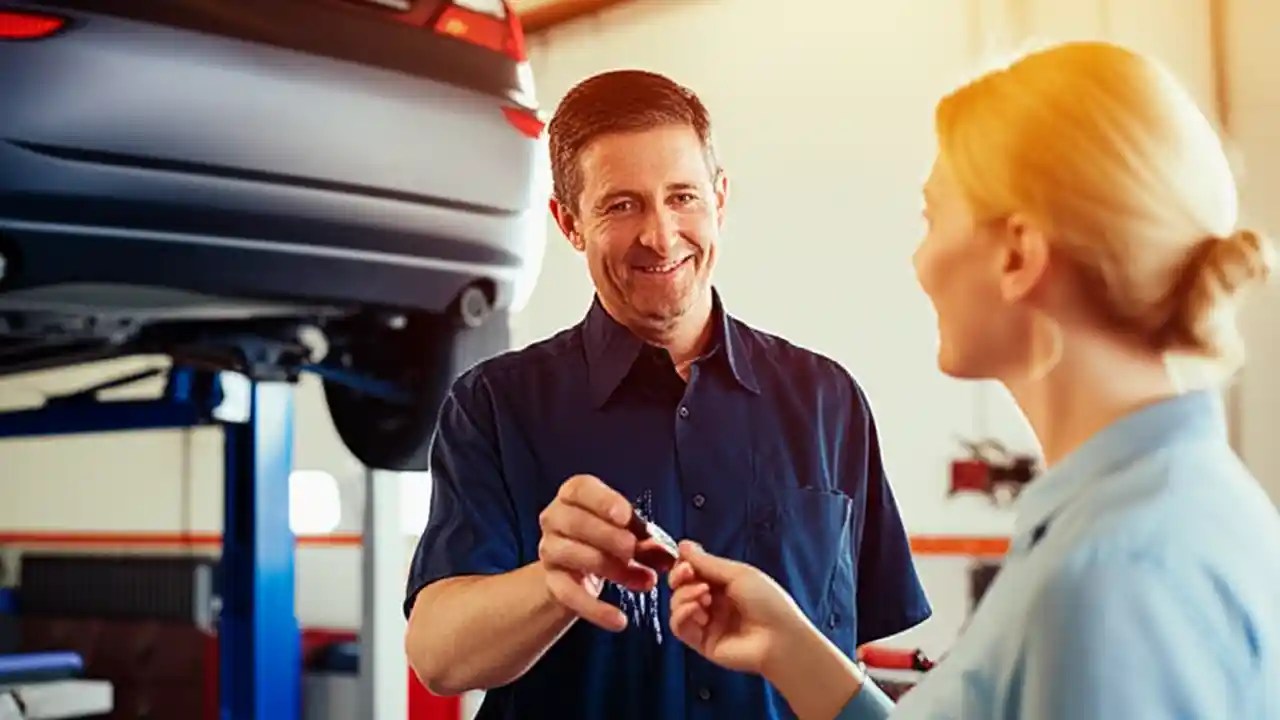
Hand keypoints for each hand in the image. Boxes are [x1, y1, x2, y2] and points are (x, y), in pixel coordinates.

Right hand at [538, 474, 656, 631]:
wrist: (577, 571)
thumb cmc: (607, 539)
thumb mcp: (627, 531)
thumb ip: (645, 537)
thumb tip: (667, 553)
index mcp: (573, 496)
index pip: (580, 489)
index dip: (603, 501)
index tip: (625, 516)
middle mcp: (554, 519)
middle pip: (575, 522)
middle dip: (608, 536)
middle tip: (633, 549)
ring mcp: (550, 551)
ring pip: (574, 555)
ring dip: (611, 568)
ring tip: (643, 581)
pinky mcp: (553, 583)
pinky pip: (571, 596)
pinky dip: (597, 610)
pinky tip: (619, 621)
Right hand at [668, 541, 811, 675]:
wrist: (780, 638)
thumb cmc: (768, 602)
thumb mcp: (737, 574)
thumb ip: (707, 562)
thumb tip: (683, 545)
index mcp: (724, 584)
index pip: (692, 571)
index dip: (684, 565)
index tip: (686, 563)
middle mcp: (714, 602)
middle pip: (681, 587)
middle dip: (680, 577)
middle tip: (688, 574)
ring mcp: (707, 623)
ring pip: (677, 605)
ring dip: (684, 595)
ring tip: (704, 596)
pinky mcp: (702, 642)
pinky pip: (679, 627)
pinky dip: (682, 615)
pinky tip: (697, 610)